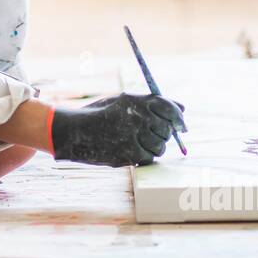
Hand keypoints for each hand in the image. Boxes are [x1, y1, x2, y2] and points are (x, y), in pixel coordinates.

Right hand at [49, 92, 186, 166]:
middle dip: (163, 134)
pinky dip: (142, 156)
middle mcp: (138, 117)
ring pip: (160, 147)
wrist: (74, 131)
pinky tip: (128, 150)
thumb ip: (152, 104)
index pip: (169, 108)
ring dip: (153, 147)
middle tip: (150, 136)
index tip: (182, 127)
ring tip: (137, 143)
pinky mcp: (130, 154)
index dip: (178, 118)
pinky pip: (148, 158)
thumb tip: (183, 109)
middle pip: (166, 129)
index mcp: (137, 100)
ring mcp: (134, 136)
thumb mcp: (123, 101)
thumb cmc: (99, 114)